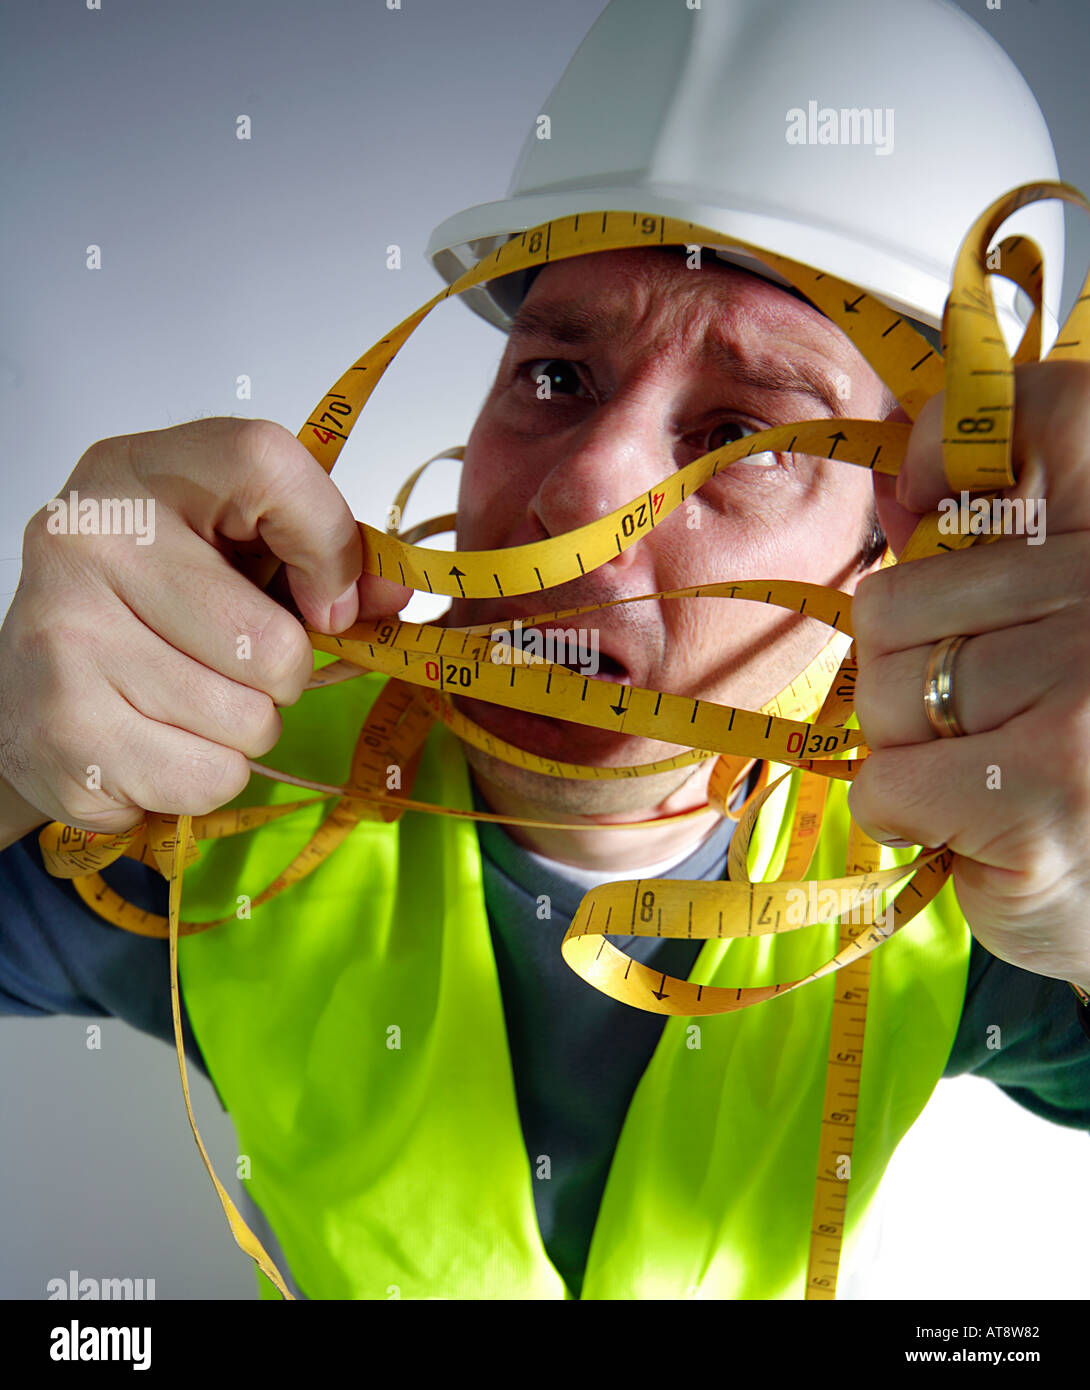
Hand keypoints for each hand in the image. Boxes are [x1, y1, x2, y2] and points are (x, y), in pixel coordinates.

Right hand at [0, 418, 409, 842]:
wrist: (27, 691)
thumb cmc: (149, 612)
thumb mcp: (234, 554)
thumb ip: (322, 558)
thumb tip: (390, 593)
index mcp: (141, 471)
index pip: (267, 464)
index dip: (328, 541)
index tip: (328, 600)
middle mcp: (90, 538)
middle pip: (273, 642)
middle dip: (283, 675)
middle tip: (232, 662)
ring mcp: (66, 635)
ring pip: (249, 720)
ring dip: (244, 729)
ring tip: (187, 702)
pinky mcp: (63, 731)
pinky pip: (210, 778)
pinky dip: (205, 777)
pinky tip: (156, 742)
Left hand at [850, 360, 1089, 989]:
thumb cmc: (1085, 767)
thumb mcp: (1058, 639)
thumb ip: (984, 558)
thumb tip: (899, 486)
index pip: (1057, 412)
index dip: (954, 438)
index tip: (923, 489)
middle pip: (899, 597)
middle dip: (907, 671)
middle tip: (974, 720)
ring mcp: (1081, 699)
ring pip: (887, 693)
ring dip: (909, 750)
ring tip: (981, 777)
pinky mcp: (1040, 795)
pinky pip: (888, 782)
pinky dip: (904, 817)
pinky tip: (970, 829)